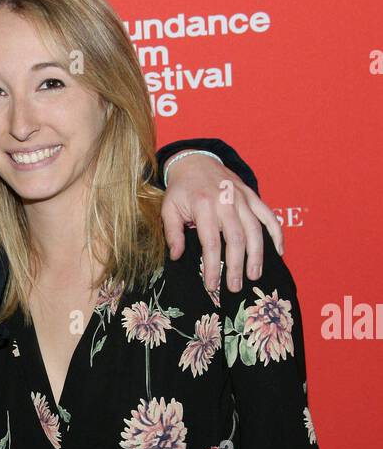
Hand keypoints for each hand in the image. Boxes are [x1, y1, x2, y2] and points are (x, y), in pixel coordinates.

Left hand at [161, 153, 283, 293]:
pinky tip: (279, 252)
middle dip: (236, 266)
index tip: (212, 286)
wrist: (196, 161)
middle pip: (236, 239)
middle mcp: (226, 201)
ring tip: (254, 276)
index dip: (212, 267)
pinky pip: (268, 215)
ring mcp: (242, 197)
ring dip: (257, 255)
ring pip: (255, 229)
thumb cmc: (181, 190)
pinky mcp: (252, 195)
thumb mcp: (168, 208)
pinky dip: (276, 233)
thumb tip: (177, 256)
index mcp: (203, 205)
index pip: (210, 243)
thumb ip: (172, 232)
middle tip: (234, 287)